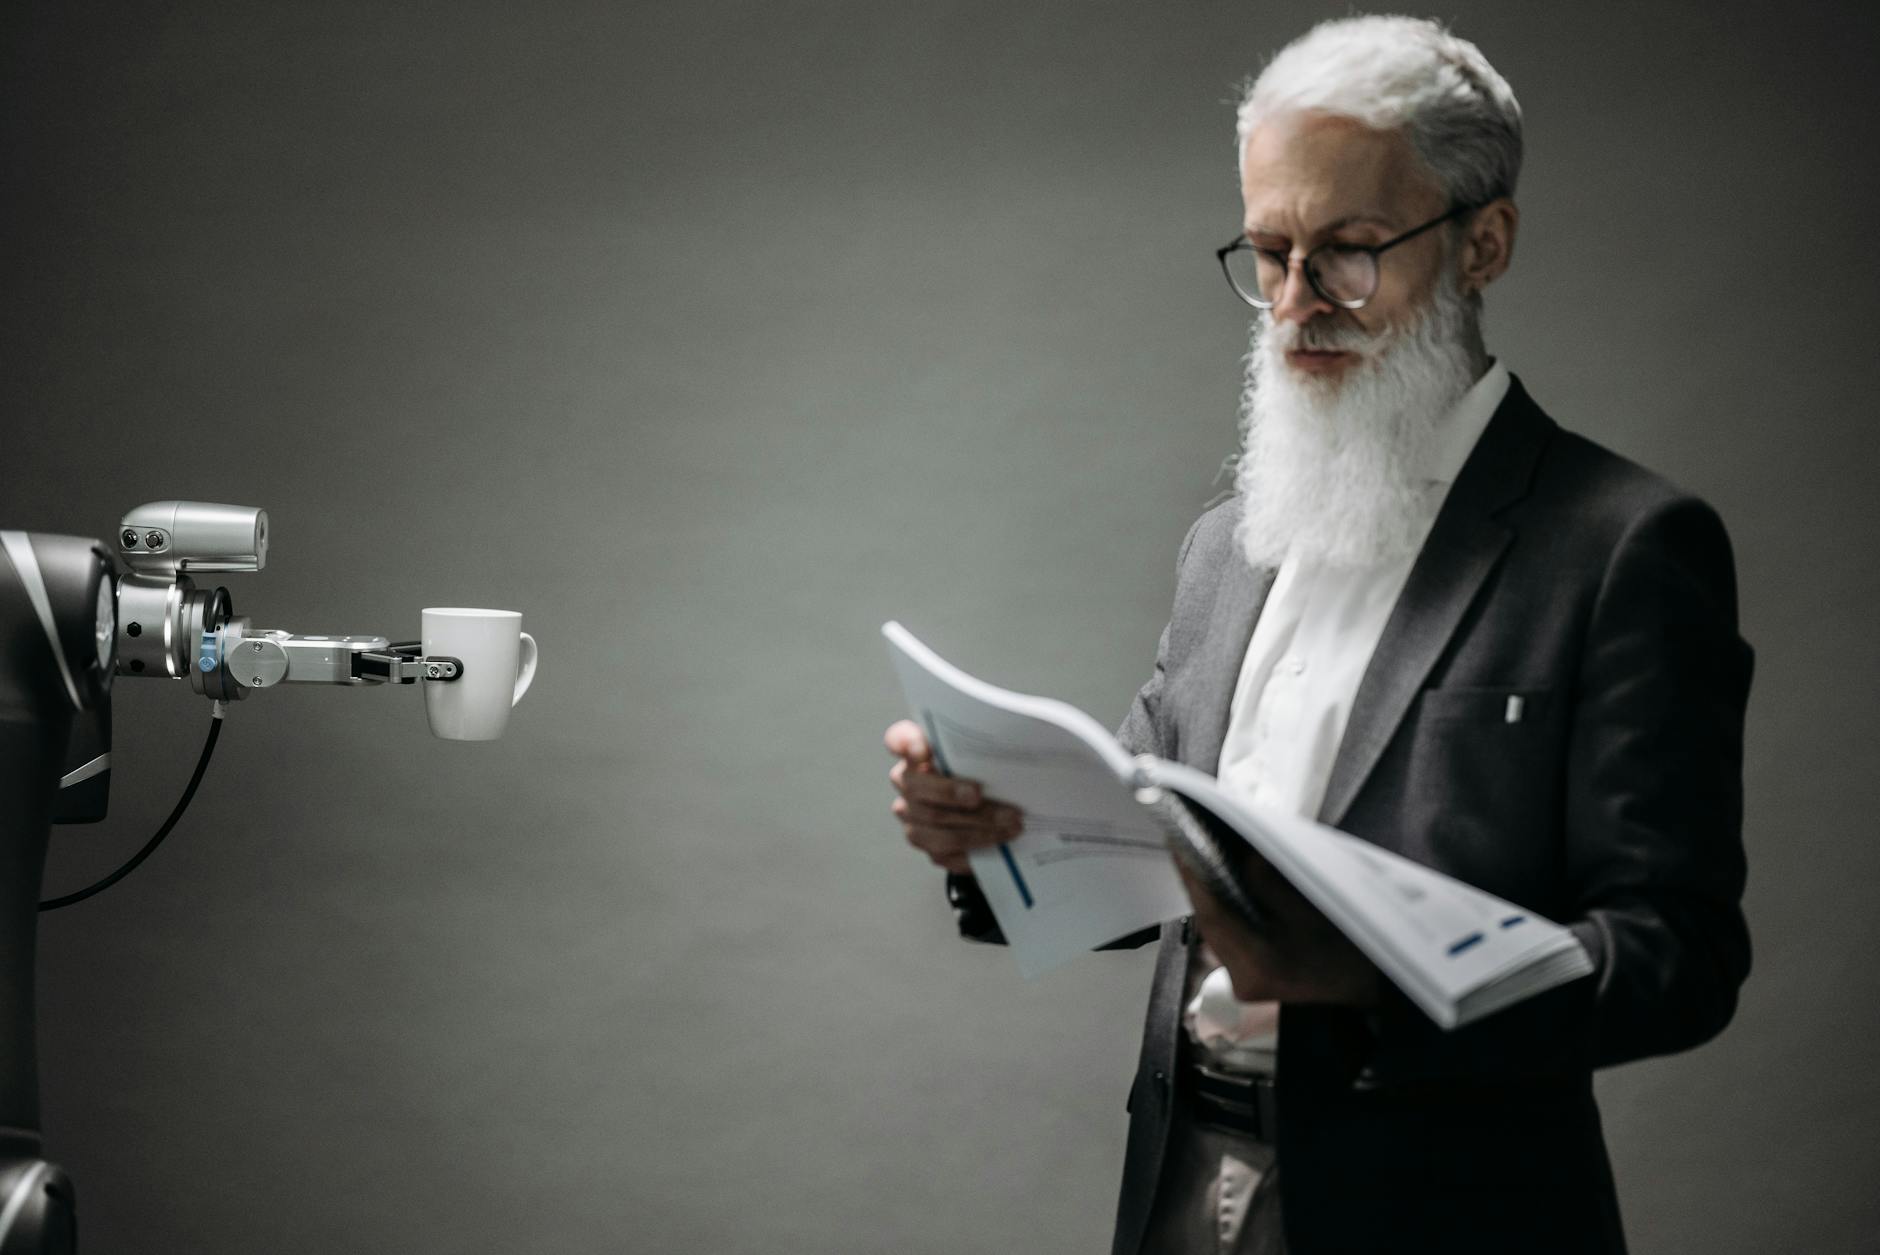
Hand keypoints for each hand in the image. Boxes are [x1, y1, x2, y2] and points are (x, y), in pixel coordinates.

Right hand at [884, 719, 1023, 873]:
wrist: (981, 803)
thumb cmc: (978, 767)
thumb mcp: (980, 751)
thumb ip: (980, 746)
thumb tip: (1014, 744)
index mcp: (916, 748)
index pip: (898, 739)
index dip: (907, 744)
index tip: (923, 749)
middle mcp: (906, 781)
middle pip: (919, 789)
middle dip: (953, 794)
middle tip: (982, 795)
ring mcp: (911, 815)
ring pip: (935, 824)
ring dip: (977, 827)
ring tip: (1011, 825)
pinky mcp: (924, 842)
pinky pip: (944, 851)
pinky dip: (974, 848)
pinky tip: (999, 844)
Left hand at [1178, 848, 1380, 1006]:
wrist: (1371, 990)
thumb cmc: (1352, 953)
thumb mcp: (1318, 912)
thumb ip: (1273, 886)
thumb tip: (1244, 857)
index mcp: (1260, 964)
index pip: (1214, 914)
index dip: (1193, 876)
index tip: (1178, 842)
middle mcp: (1242, 979)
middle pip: (1208, 922)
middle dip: (1195, 881)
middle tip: (1183, 840)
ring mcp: (1242, 983)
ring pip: (1214, 930)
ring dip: (1206, 894)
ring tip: (1196, 855)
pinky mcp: (1246, 978)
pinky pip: (1225, 937)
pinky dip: (1220, 909)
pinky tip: (1218, 884)